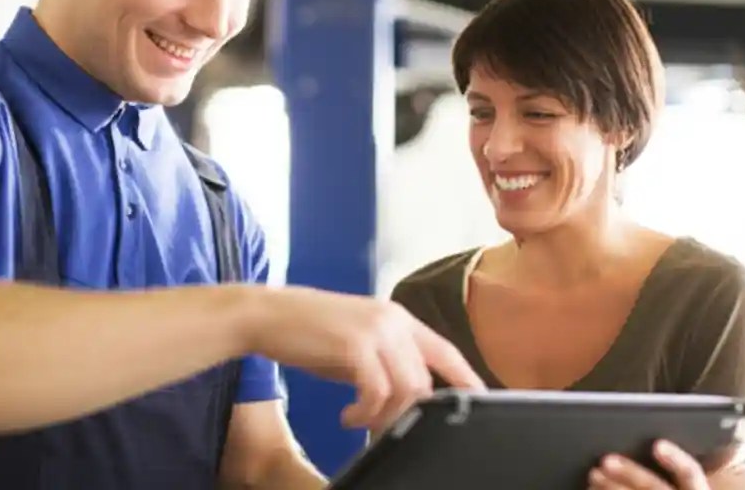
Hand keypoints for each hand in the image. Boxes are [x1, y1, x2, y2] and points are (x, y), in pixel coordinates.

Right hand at [244, 286, 485, 430]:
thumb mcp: (356, 344)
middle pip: (425, 380)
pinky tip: (345, 417)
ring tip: (360, 422)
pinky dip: (364, 413)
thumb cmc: (308, 332)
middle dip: (411, 413)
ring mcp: (376, 330)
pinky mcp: (355, 344)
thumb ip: (384, 363)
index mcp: (398, 317)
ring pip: (406, 388)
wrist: (267, 314)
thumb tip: (404, 398)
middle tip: (383, 430)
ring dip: (385, 416)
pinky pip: (376, 392)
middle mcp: (394, 320)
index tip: (478, 402)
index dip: (466, 379)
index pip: (446, 351)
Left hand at [588, 440, 708, 488]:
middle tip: (606, 460)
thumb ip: (673, 469)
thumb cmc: (674, 487)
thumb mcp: (684, 483)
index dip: (676, 459)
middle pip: (656, 488)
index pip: (690, 474)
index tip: (657, 445)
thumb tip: (650, 441)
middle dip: (631, 473)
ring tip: (594, 475)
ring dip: (611, 488)